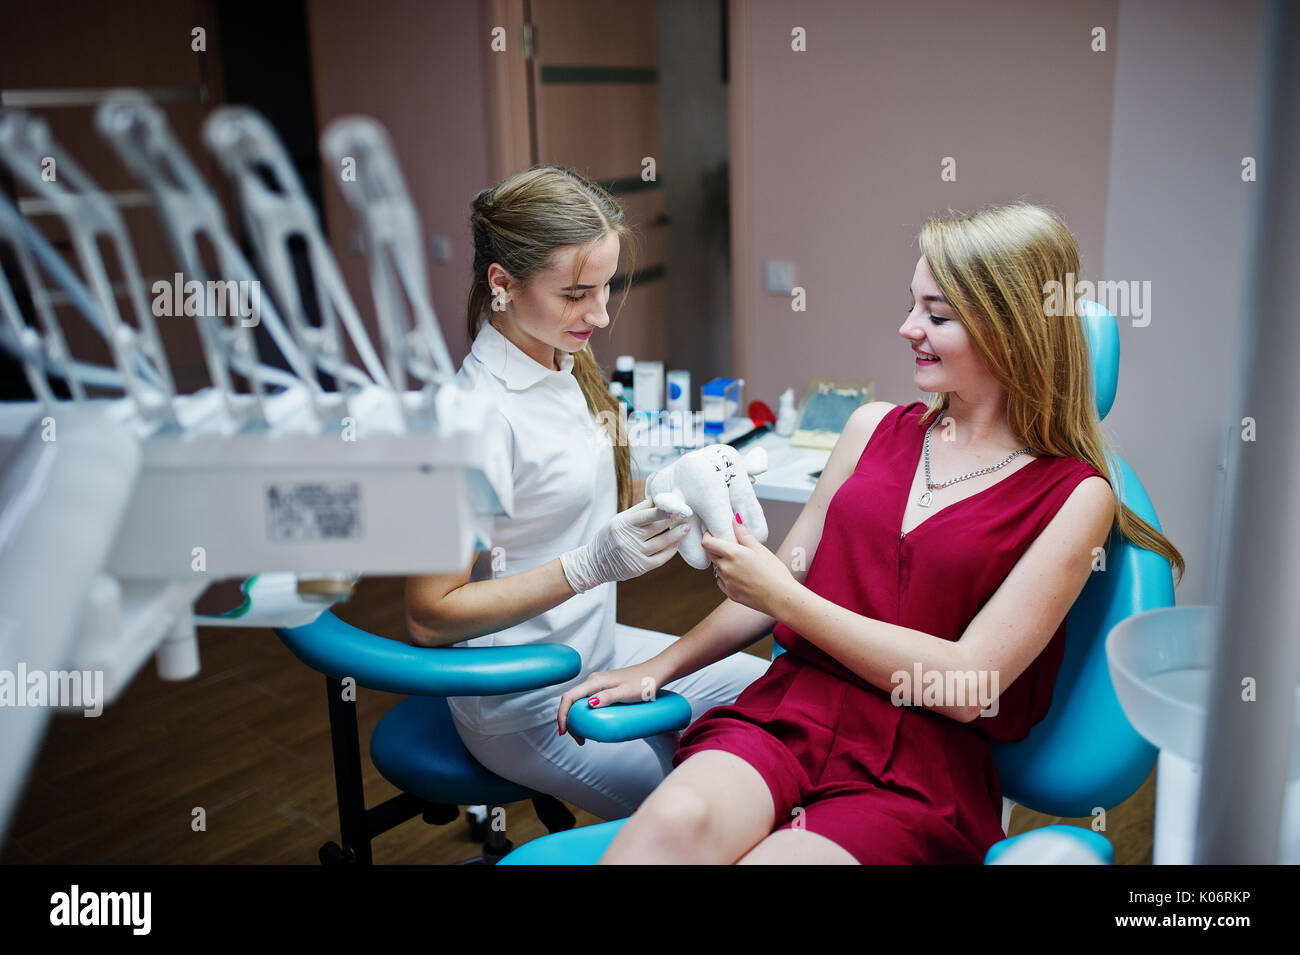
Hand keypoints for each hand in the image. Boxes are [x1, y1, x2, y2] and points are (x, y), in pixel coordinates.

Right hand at [556, 661, 665, 743]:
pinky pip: (587, 701)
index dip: (563, 715)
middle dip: (569, 721)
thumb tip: (589, 704)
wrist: (656, 672)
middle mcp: (593, 681)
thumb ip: (607, 697)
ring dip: (576, 719)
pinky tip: (592, 724)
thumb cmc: (643, 682)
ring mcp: (598, 684)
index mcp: (595, 681)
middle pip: (571, 701)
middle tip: (579, 740)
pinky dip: (584, 714)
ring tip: (584, 735)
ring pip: (579, 702)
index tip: (564, 732)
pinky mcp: (604, 688)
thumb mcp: (626, 692)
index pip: (569, 697)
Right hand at [559, 500, 689, 593]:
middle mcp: (628, 539)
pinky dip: (671, 550)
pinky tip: (677, 543)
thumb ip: (638, 510)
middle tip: (687, 514)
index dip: (664, 510)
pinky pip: (660, 558)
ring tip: (686, 528)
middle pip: (657, 528)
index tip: (678, 505)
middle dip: (674, 520)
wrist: (594, 564)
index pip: (647, 515)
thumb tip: (658, 499)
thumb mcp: (618, 520)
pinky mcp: (640, 567)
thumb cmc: (609, 537)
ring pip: (662, 543)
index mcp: (623, 524)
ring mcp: (635, 554)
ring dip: (676, 535)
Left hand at [702, 514, 796, 616]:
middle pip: (710, 554)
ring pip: (716, 568)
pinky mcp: (730, 594)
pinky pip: (721, 582)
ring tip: (740, 563)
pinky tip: (741, 576)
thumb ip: (743, 534)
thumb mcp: (760, 549)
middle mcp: (725, 568)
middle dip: (716, 548)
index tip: (714, 533)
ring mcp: (727, 583)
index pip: (707, 543)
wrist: (781, 598)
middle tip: (730, 546)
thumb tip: (734, 519)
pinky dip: (726, 577)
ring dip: (722, 563)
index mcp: (732, 554)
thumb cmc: (774, 572)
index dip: (708, 536)